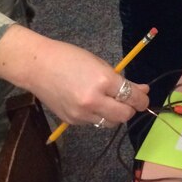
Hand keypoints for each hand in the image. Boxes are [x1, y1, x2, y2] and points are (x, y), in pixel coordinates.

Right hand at [0, 25, 148, 126]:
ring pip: (109, 123)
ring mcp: (81, 114)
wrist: (37, 66)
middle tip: (129, 101)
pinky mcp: (71, 121)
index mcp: (103, 81)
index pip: (132, 97)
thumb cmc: (69, 57)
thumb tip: (141, 91)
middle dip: (130, 109)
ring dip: (114, 114)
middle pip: (124, 115)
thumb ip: (120, 80)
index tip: (145, 98)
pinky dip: (97, 115)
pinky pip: (93, 123)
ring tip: (108, 101)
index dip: (142, 99)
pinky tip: (91, 103)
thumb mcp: (99, 64)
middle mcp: (93, 101)